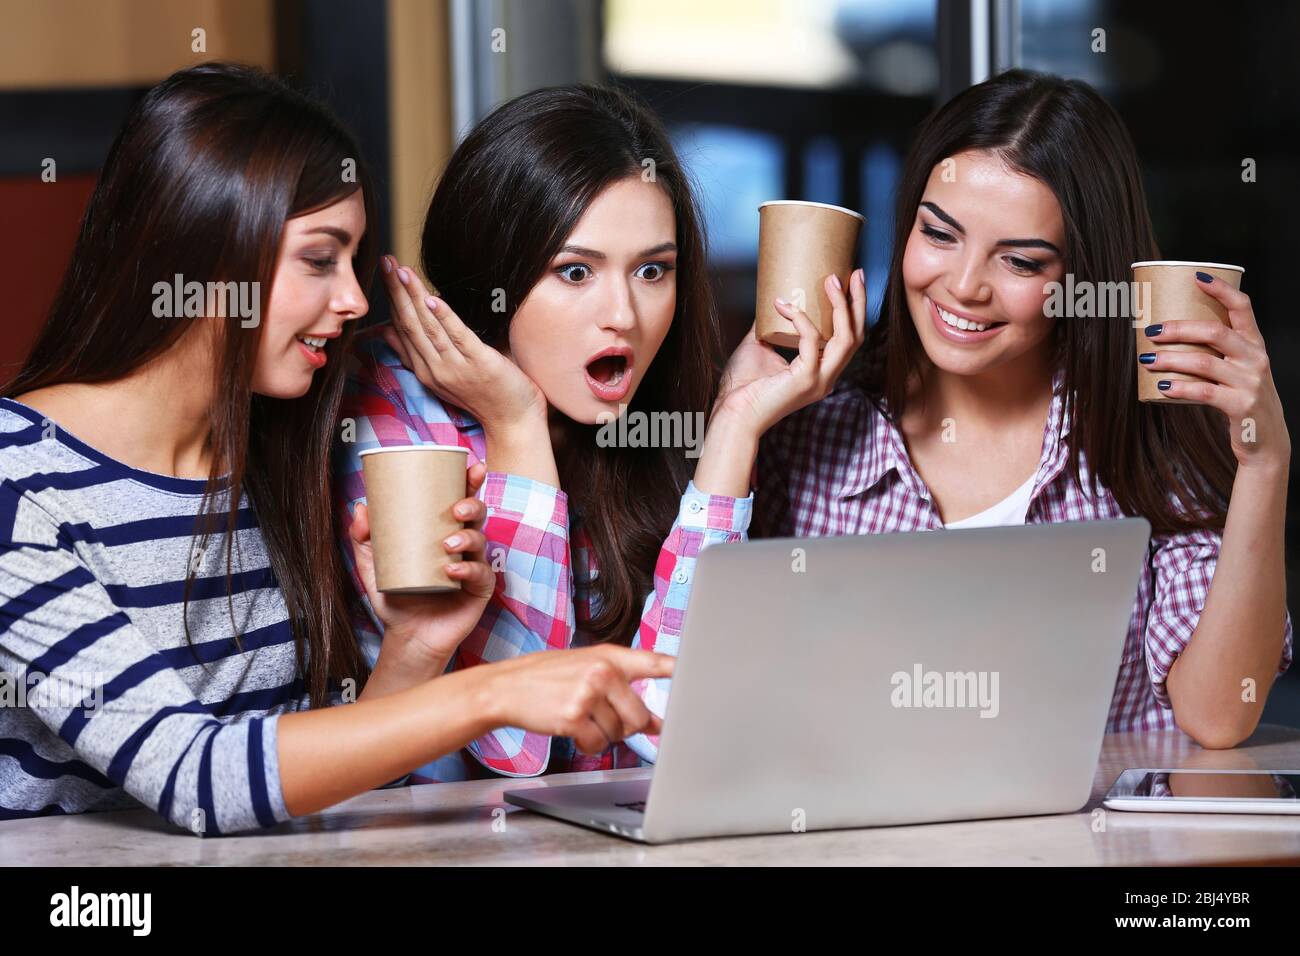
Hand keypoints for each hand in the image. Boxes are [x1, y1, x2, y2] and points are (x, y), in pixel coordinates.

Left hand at [350, 461, 495, 679]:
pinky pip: (481, 575)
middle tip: (457, 508)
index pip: (461, 499)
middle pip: (478, 514)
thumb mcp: (373, 565)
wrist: (406, 636)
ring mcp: (474, 566)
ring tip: (449, 544)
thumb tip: (360, 506)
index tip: (471, 465)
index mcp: (444, 530)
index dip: (470, 481)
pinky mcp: (479, 591)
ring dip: (468, 537)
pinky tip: (453, 571)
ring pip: (481, 541)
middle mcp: (464, 545)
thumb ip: (363, 538)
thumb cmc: (396, 597)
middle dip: (473, 503)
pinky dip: (469, 570)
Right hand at [379, 255, 547, 430]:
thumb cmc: (486, 396)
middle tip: (385, 262)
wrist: (514, 423)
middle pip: (409, 324)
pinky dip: (444, 317)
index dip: (392, 299)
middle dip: (396, 291)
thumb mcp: (444, 375)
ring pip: (428, 327)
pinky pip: (458, 337)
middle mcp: (436, 370)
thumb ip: (418, 353)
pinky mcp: (480, 365)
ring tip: (402, 271)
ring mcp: (456, 368)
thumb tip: (389, 330)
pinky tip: (432, 299)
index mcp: (427, 370)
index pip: (402, 329)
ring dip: (413, 296)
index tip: (386, 273)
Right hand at [481, 645, 674, 753]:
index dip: (678, 669)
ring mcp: (588, 693)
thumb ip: (622, 689)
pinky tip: (571, 728)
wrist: (507, 686)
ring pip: (618, 733)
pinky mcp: (573, 716)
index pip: (653, 662)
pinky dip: (587, 744)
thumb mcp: (586, 670)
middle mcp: (602, 672)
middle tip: (604, 716)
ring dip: (603, 734)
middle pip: (640, 716)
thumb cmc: (549, 678)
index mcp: (609, 656)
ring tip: (580, 715)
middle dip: (626, 725)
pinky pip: (597, 744)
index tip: (702, 672)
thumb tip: (656, 723)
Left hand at [715, 269, 865, 437]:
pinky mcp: (805, 380)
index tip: (850, 282)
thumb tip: (772, 298)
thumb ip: (771, 326)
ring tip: (831, 280)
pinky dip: (800, 319)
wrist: (732, 413)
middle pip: (856, 336)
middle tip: (854, 273)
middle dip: (858, 302)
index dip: (854, 311)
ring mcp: (820, 380)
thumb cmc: (743, 385)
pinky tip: (784, 305)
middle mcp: (827, 378)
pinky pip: (811, 340)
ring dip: (840, 306)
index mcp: (821, 372)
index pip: (849, 339)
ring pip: (846, 339)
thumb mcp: (760, 346)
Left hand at [1141, 272, 1289, 470]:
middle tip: (1151, 330)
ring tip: (1147, 359)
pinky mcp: (1242, 405)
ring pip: (1204, 361)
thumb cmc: (1242, 401)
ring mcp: (1251, 382)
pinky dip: (1180, 388)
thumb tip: (1169, 340)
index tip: (1198, 276)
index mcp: (1254, 345)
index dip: (1222, 289)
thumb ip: (1216, 355)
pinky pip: (1204, 392)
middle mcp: (1256, 359)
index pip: (1243, 308)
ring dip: (1171, 359)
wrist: (1266, 441)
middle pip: (1215, 331)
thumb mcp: (1238, 372)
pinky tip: (1162, 386)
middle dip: (1179, 328)